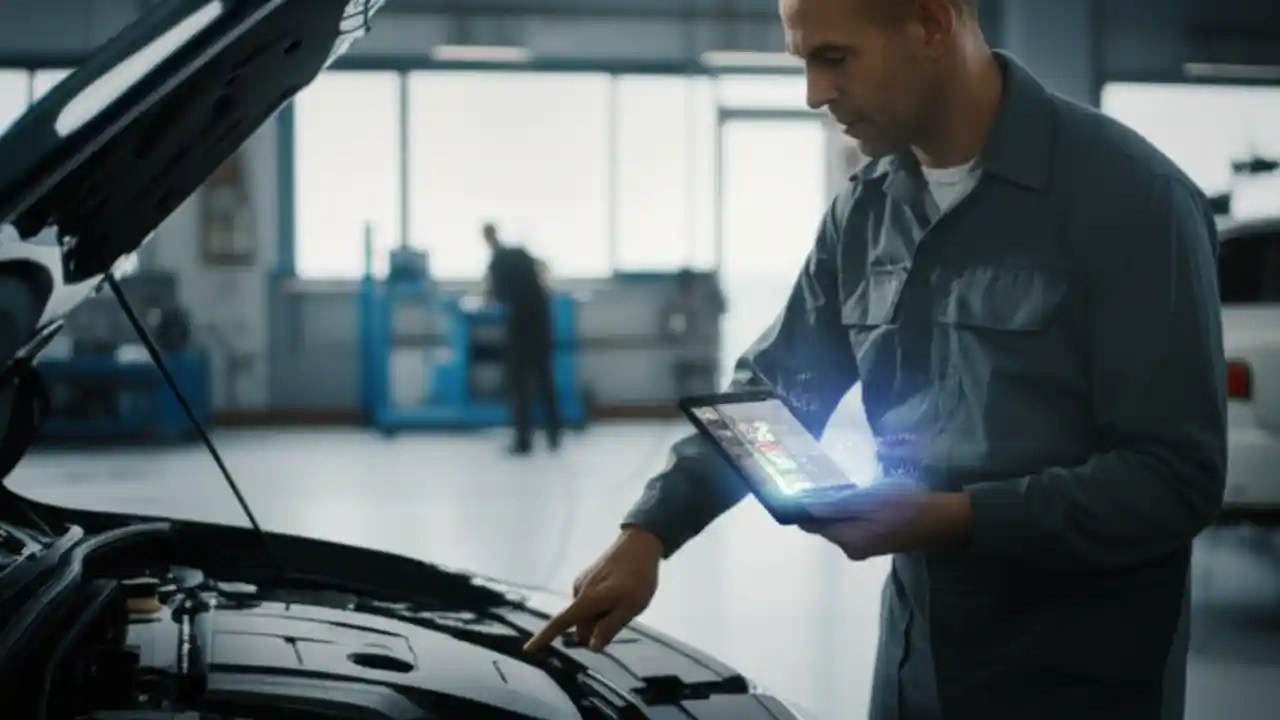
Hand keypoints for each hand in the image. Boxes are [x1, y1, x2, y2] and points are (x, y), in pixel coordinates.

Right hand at [522, 526, 662, 653]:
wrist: (640, 543)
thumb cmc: (638, 577)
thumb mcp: (631, 607)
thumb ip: (610, 627)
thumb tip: (592, 646)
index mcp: (587, 600)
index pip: (560, 623)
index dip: (544, 638)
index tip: (527, 650)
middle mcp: (579, 591)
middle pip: (580, 625)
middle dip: (597, 629)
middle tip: (623, 616)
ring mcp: (583, 583)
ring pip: (587, 614)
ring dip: (602, 616)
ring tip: (625, 601)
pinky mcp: (588, 578)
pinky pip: (590, 602)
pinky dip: (602, 606)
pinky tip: (620, 594)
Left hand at [797, 480, 971, 560]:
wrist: (942, 521)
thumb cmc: (907, 508)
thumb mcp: (871, 501)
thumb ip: (838, 505)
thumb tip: (806, 507)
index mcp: (848, 540)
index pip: (811, 525)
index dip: (800, 507)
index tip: (793, 484)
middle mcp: (851, 547)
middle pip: (823, 524)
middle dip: (815, 504)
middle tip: (808, 476)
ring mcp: (863, 544)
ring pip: (837, 523)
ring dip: (831, 505)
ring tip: (825, 479)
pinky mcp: (874, 538)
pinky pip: (850, 522)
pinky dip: (846, 508)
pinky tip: (848, 490)